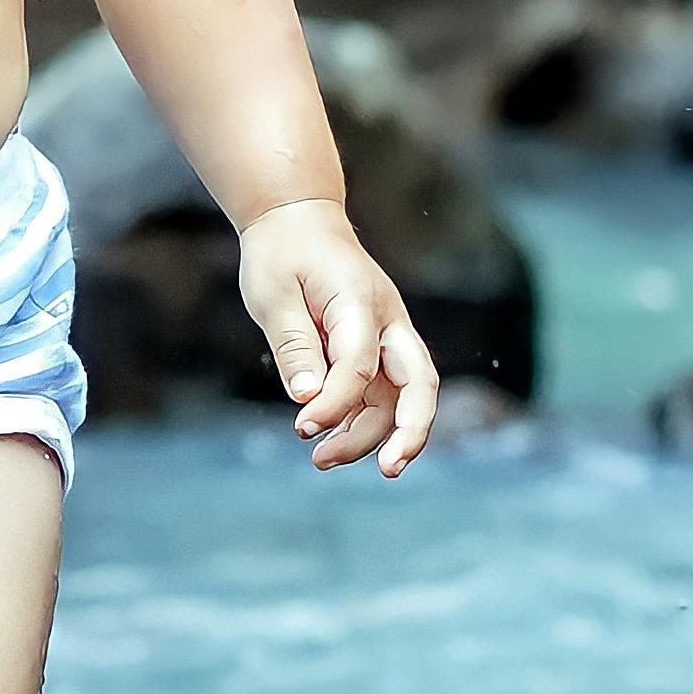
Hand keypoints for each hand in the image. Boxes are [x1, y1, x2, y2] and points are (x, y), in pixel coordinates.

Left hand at [239, 197, 439, 476]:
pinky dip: (362, 423)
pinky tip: (330, 442)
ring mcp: (388, 337)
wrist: (298, 223)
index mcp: (361, 300)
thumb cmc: (283, 255)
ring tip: (322, 461)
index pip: (360, 361)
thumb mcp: (273, 295)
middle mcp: (388, 321)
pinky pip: (382, 396)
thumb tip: (307, 399)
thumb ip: (294, 346)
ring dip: (371, 435)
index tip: (301, 427)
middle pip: (419, 382)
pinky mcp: (378, 351)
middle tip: (387, 470)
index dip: (335, 402)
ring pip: (399, 398)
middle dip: (411, 430)